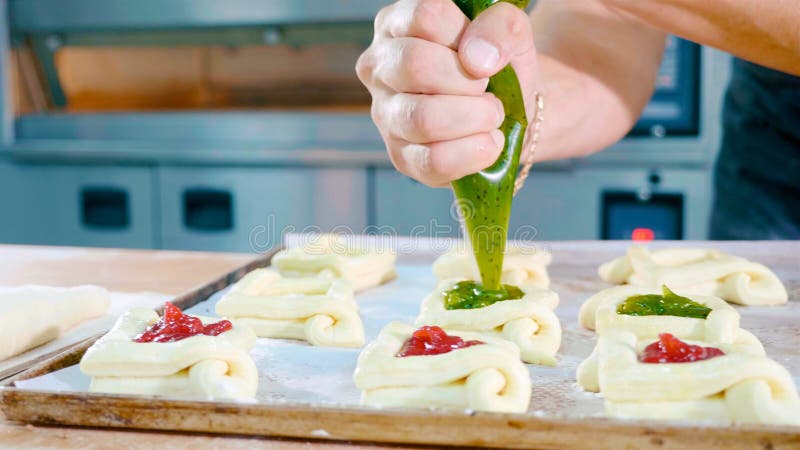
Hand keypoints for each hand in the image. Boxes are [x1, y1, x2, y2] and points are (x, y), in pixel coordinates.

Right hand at [357, 0, 538, 186]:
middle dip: (467, 80)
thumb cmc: (498, 64)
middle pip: (415, 65)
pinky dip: (473, 152)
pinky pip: (434, 160)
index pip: (426, 17)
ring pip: (423, 118)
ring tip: (492, 114)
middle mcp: (380, 68)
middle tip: (487, 87)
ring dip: (474, 117)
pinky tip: (490, 141)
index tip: (481, 52)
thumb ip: (500, 27)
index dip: (465, 36)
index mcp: (397, 25)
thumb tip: (477, 59)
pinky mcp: (402, 158)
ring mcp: (386, 116)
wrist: (509, 109)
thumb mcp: (510, 32)